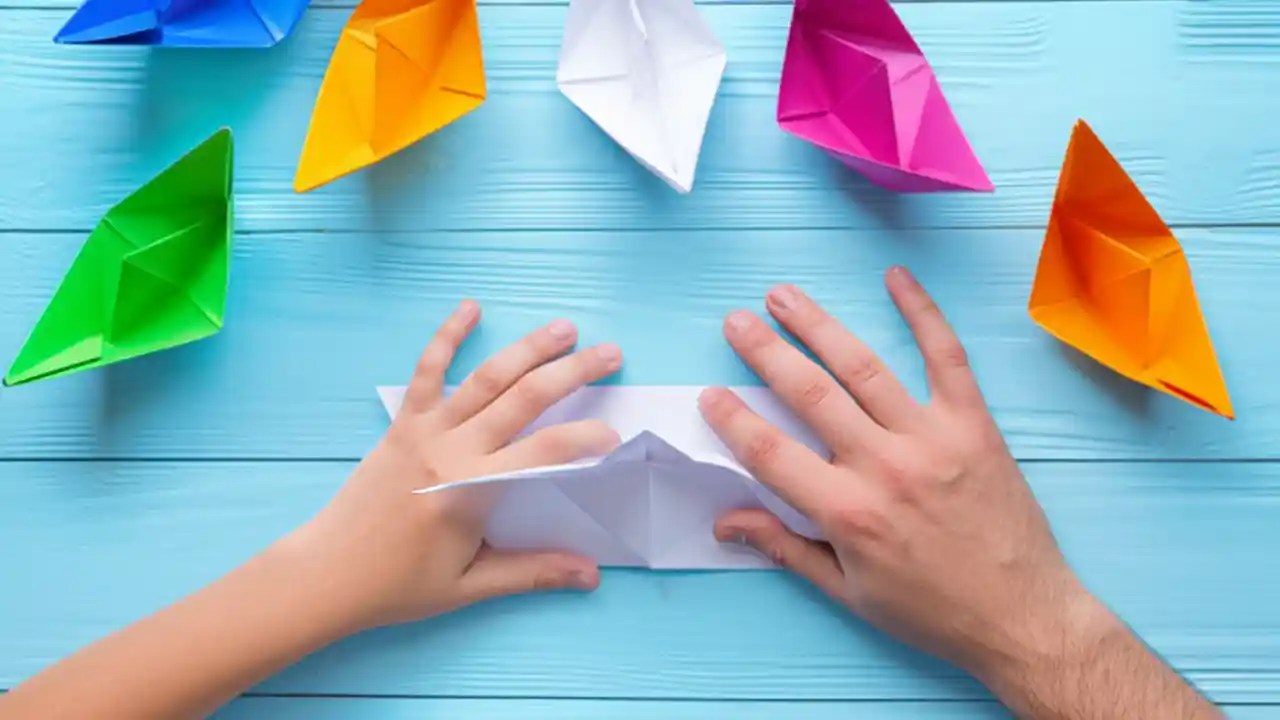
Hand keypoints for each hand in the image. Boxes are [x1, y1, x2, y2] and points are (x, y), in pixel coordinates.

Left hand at [283, 301, 622, 632]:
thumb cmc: (398, 585)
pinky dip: (447, 336)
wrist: (327, 573)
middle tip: (610, 354)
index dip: (585, 438)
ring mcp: (425, 430)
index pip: (545, 452)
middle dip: (572, 372)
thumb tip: (591, 575)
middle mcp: (451, 450)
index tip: (614, 435)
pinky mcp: (402, 423)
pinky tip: (470, 308)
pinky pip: (427, 371)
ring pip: (485, 378)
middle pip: (524, 398)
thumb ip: (532, 572)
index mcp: (471, 491)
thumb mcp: (470, 585)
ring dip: (528, 349)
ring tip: (565, 329)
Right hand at [699, 269, 1105, 684]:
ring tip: (783, 295)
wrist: (1021, 616)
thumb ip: (784, 548)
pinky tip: (895, 278)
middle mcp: (884, 468)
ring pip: (864, 368)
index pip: (771, 453)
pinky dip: (922, 314)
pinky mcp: (973, 425)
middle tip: (735, 321)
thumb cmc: (931, 611)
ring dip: (819, 326)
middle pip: (811, 395)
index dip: (733, 421)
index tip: (709, 394)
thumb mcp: (848, 592)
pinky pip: (947, 357)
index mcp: (847, 513)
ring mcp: (932, 439)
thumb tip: (723, 522)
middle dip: (766, 353)